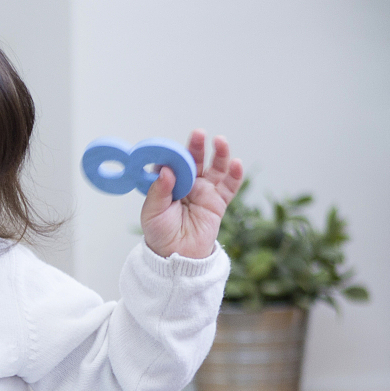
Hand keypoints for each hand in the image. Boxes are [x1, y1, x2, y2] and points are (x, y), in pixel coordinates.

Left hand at [142, 130, 243, 259]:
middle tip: (198, 134)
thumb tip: (165, 170)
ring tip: (220, 141)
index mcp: (170, 184)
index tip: (173, 148)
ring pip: (215, 169)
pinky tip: (236, 164)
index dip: (175, 154)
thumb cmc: (160, 233)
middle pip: (195, 161)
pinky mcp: (218, 202)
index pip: (174, 164)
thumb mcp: (153, 212)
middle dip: (197, 147)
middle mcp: (188, 184)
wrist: (177, 256)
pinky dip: (234, 175)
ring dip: (219, 154)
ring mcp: (205, 192)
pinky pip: (229, 187)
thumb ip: (159, 191)